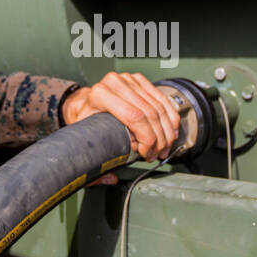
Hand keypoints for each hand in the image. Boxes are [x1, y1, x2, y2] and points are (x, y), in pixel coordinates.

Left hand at [60, 72, 180, 160]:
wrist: (85, 103)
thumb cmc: (86, 120)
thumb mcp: (85, 138)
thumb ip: (95, 160)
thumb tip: (111, 177)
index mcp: (100, 94)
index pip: (135, 117)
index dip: (147, 138)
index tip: (146, 153)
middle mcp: (115, 83)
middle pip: (149, 112)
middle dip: (159, 138)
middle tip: (157, 154)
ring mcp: (129, 79)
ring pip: (159, 107)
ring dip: (167, 131)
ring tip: (164, 147)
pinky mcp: (140, 80)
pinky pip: (162, 99)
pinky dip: (170, 118)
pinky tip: (171, 132)